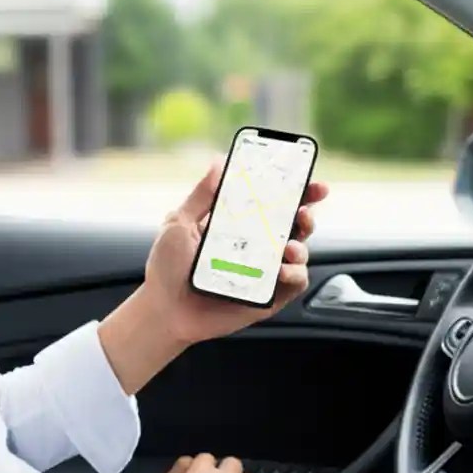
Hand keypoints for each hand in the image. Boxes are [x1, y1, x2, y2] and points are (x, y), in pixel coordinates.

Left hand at [97, 162, 327, 395]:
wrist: (163, 310)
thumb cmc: (167, 268)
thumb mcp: (179, 223)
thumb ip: (201, 195)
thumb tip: (218, 163)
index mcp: (238, 224)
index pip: (273, 203)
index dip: (296, 191)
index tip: (310, 181)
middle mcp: (255, 246)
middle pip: (294, 226)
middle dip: (307, 214)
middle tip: (303, 212)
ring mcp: (263, 271)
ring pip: (299, 254)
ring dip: (302, 246)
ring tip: (288, 246)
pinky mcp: (267, 297)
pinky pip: (293, 284)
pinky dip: (295, 274)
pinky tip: (282, 270)